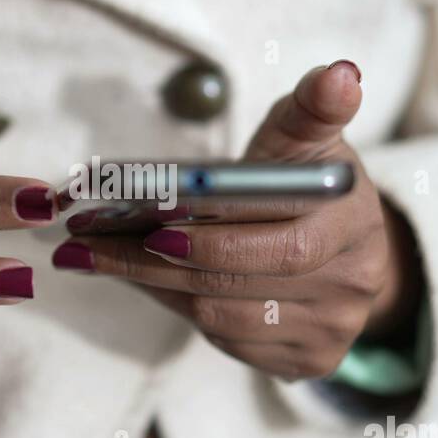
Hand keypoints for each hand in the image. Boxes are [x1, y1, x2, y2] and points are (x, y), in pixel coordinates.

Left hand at [52, 61, 421, 379]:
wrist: (349, 245)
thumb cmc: (310, 181)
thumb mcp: (310, 137)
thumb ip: (314, 107)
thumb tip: (339, 76)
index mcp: (353, 222)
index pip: (279, 244)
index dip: (212, 241)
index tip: (152, 226)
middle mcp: (350, 285)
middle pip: (236, 284)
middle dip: (151, 262)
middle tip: (84, 241)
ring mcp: (330, 329)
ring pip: (221, 317)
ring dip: (152, 286)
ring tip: (92, 255)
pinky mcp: (308, 361)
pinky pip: (227, 340)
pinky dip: (177, 308)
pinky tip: (140, 279)